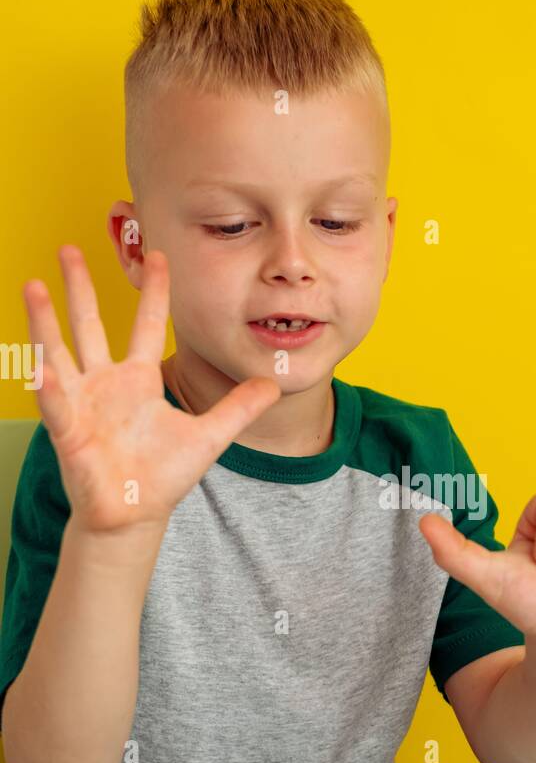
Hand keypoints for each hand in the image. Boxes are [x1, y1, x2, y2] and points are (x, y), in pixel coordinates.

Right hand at [22, 245, 281, 534]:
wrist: (135, 515)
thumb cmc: (162, 476)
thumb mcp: (209, 436)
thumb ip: (239, 408)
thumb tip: (274, 383)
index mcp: (138, 380)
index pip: (146, 323)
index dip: (153, 291)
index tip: (158, 255)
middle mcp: (105, 383)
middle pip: (89, 324)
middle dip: (80, 287)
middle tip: (70, 247)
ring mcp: (81, 404)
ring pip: (59, 353)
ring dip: (45, 321)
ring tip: (34, 286)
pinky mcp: (68, 431)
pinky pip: (55, 405)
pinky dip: (47, 388)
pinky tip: (42, 368)